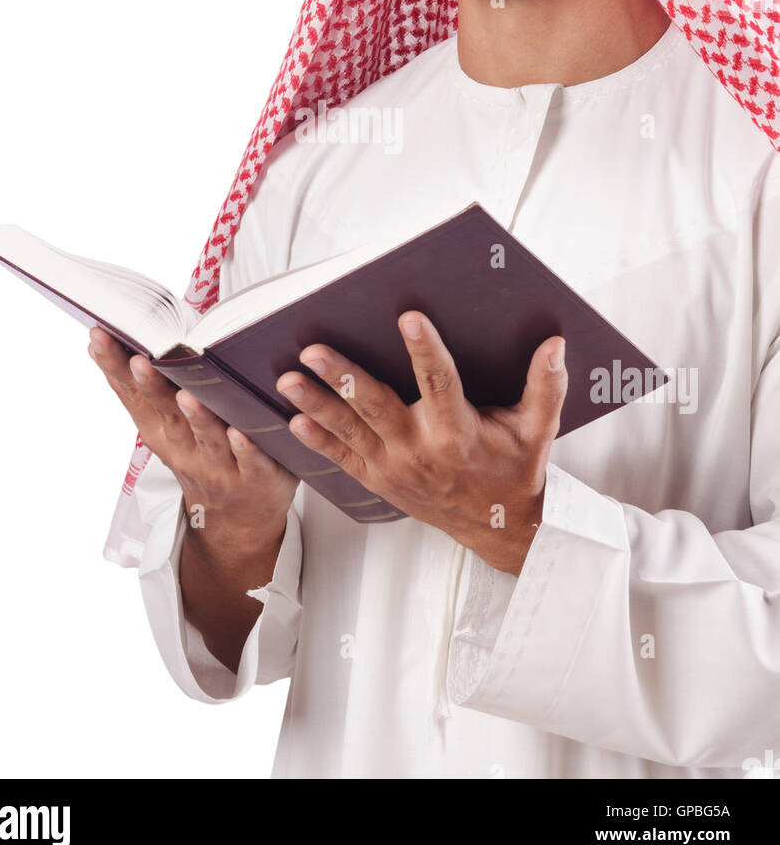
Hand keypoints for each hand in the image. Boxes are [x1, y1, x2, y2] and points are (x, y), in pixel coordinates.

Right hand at [88, 327, 297, 550]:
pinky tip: (239, 433)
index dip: (114, 367)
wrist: (237, 518)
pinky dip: (245, 448)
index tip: (100, 336)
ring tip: (187, 396)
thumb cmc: (198, 455)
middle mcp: (185, 448)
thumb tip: (101, 344)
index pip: (133, 395)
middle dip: (151, 386)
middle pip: (166, 414)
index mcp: (160, 431)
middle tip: (139, 360)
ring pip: (207, 438)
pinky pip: (250, 462)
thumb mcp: (164, 427)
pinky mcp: (255, 477)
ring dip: (197, 418)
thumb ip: (141, 390)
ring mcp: (219, 465)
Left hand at [275, 313, 566, 575]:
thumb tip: (555, 343)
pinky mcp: (380, 480)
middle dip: (342, 376)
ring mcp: (394, 467)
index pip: (440, 382)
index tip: (408, 317)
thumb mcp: (538, 430)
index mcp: (458, 432)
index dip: (424, 349)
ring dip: (316, 403)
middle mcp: (420, 449)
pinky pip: (342, 458)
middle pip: (375, 406)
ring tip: (288, 378)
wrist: (497, 528)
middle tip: (313, 350)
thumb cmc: (516, 470)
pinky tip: (293, 420)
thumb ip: (546, 385)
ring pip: (349, 430)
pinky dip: (317, 440)